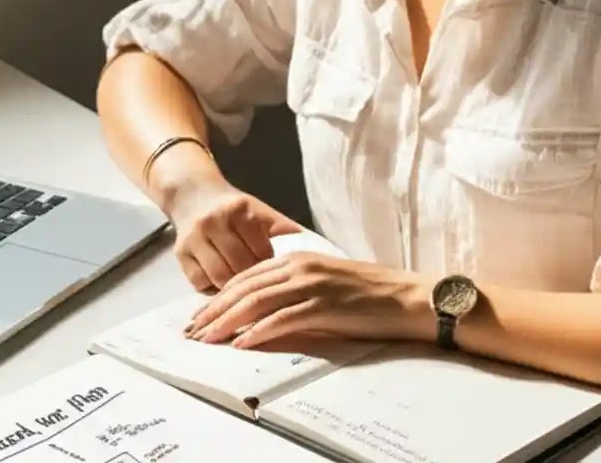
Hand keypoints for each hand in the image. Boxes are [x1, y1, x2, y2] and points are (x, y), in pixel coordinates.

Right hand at [168, 178, 304, 291]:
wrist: (193, 195)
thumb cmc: (233, 209)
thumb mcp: (258, 210)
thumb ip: (279, 225)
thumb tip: (306, 241)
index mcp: (238, 210)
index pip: (261, 251)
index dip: (270, 267)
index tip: (276, 274)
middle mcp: (213, 222)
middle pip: (239, 266)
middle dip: (253, 281)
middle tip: (262, 289)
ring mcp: (194, 238)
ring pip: (219, 277)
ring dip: (234, 289)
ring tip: (245, 292)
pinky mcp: (180, 254)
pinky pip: (199, 282)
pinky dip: (213, 289)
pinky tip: (224, 289)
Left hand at [184, 253, 435, 348]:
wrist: (408, 297)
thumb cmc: (371, 294)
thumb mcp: (326, 283)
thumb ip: (296, 289)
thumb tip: (266, 311)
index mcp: (299, 258)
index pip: (247, 275)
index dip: (220, 295)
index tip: (200, 313)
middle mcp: (300, 267)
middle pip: (245, 287)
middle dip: (214, 309)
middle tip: (192, 329)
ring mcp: (311, 285)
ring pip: (257, 301)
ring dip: (227, 321)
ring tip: (207, 338)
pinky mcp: (324, 305)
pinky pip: (283, 318)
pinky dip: (258, 331)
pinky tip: (241, 343)